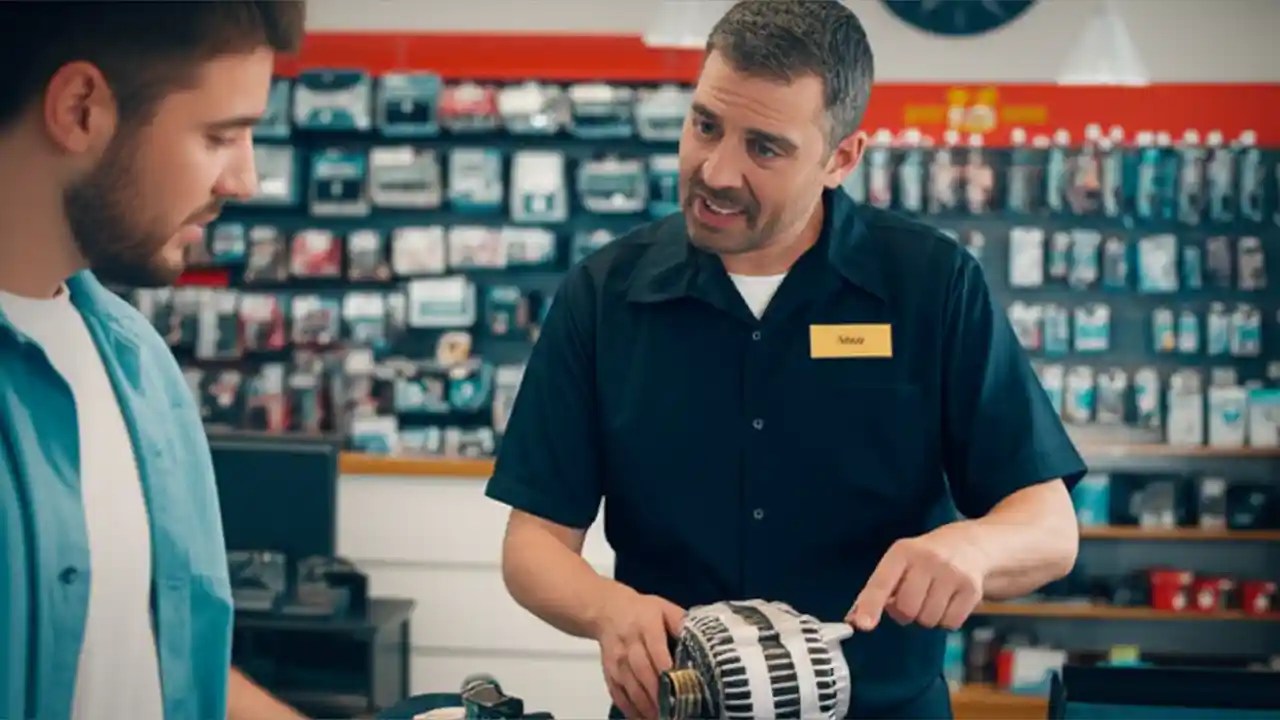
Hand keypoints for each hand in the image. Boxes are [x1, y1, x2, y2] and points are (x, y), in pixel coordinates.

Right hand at [591, 585, 685, 718]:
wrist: (607, 611)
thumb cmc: (642, 611)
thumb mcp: (664, 608)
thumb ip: (681, 622)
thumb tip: (701, 637)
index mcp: (646, 625)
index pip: (656, 648)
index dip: (665, 667)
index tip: (678, 683)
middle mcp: (629, 644)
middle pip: (642, 670)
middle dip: (656, 692)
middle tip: (673, 709)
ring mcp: (617, 660)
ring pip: (630, 685)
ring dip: (645, 705)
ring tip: (660, 717)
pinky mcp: (609, 673)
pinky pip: (618, 693)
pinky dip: (629, 708)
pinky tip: (641, 718)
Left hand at [846, 522, 988, 631]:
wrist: (971, 545)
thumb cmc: (925, 559)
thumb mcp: (900, 562)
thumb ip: (877, 590)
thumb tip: (854, 620)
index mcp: (902, 552)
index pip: (882, 582)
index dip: (871, 605)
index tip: (863, 625)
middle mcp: (927, 560)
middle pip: (907, 609)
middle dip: (906, 613)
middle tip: (913, 599)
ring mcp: (952, 574)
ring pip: (928, 620)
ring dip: (927, 617)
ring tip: (933, 597)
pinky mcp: (972, 589)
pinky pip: (950, 623)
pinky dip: (947, 620)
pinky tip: (949, 601)